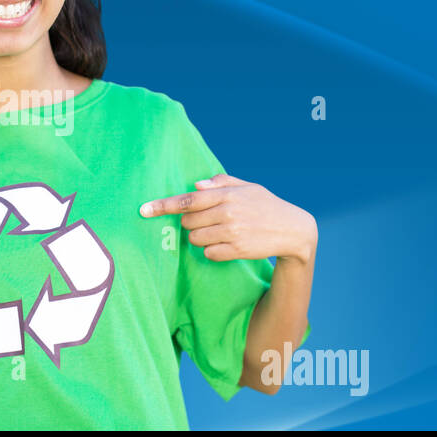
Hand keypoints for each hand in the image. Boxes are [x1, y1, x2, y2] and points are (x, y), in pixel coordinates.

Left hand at [139, 174, 316, 262]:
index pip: (188, 199)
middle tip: (209, 221)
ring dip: (201, 238)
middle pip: (187, 222)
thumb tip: (196, 185)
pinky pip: (209, 253)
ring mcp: (232, 232)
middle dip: (192, 223)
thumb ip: (221, 183)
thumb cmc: (266, 205)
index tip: (143, 210)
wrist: (293, 229)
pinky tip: (227, 244)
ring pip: (195, 239)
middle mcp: (227, 212)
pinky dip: (213, 250)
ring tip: (220, 232)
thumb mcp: (247, 187)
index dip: (163, 205)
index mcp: (227, 194)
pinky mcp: (237, 250)